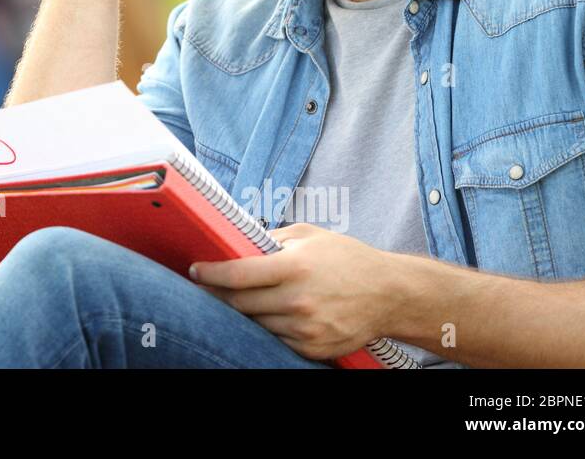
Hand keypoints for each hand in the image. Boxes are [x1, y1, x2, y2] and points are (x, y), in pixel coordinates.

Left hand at [188, 222, 400, 361]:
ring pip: (256, 323)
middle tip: (206, 286)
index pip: (237, 274)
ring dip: (244, 312)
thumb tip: (237, 242)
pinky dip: (269, 327)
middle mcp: (298, 300)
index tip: (195, 271)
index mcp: (294, 267)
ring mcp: (306, 328)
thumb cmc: (346, 258)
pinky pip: (276, 339)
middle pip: (240, 303)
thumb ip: (271, 238)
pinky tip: (271, 314)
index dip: (210, 274)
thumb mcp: (309, 235)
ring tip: (239, 299)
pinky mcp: (313, 348)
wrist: (389, 293)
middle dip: (219, 294)